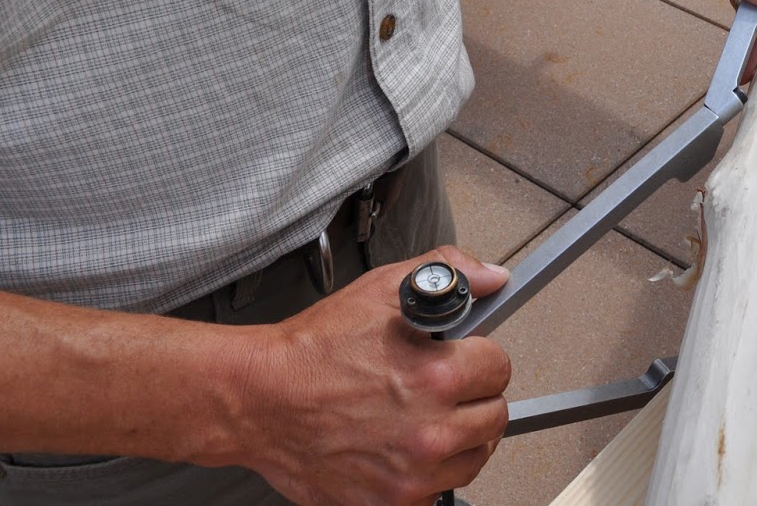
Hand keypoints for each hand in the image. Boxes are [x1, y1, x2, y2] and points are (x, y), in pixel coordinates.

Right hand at [230, 247, 510, 505]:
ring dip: (459, 437)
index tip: (464, 357)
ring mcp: (411, 474)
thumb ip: (448, 273)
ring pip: (474, 457)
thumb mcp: (381, 290)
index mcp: (436, 375)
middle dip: (474, 396)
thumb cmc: (311, 351)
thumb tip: (489, 279)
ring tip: (426, 416)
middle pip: (495, 416)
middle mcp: (429, 431)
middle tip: (444, 387)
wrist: (257, 400)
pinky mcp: (390, 503)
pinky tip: (404, 447)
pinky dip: (428, 472)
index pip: (500, 367)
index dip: (480, 356)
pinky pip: (437, 491)